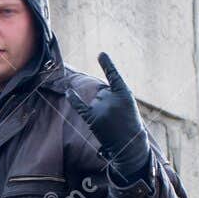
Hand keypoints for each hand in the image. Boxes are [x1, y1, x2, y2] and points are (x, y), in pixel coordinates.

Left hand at [66, 52, 150, 183]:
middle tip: (117, 115)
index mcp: (124, 92)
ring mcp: (100, 108)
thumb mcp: (127, 104)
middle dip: (107, 101)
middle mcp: (111, 98)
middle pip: (102, 92)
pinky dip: (73, 99)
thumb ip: (112, 95)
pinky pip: (79, 106)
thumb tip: (95, 93)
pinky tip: (68, 92)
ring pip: (94, 101)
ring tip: (111, 121)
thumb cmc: (130, 122)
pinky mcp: (92, 119)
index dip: (107, 64)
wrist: (129, 144)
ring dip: (100, 109)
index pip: (114, 75)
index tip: (100, 54)